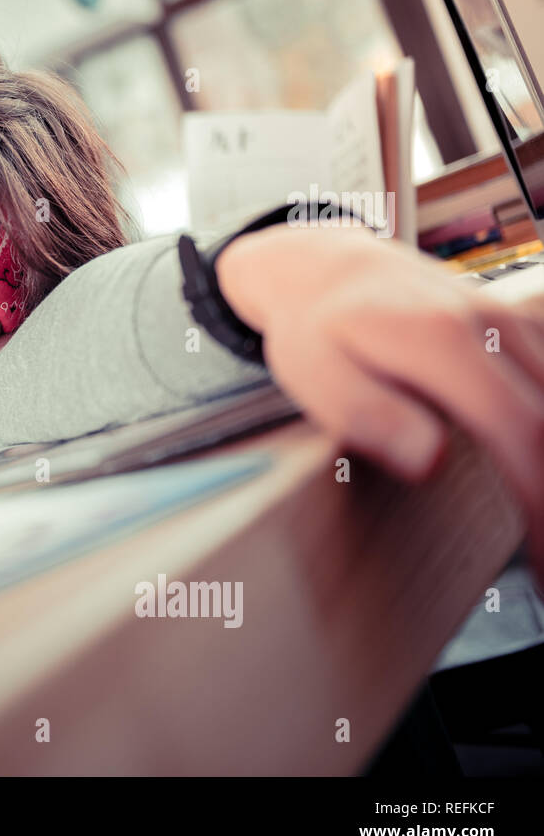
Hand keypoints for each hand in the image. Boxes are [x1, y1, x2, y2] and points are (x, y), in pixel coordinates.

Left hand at [216, 225, 543, 589]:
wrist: (322, 268)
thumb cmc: (314, 330)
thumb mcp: (316, 376)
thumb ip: (369, 416)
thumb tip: (430, 460)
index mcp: (443, 341)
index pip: (521, 432)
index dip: (541, 502)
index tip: (539, 563)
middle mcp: (492, 325)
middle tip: (541, 568)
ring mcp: (511, 321)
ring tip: (533, 534)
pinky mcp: (517, 327)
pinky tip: (529, 474)